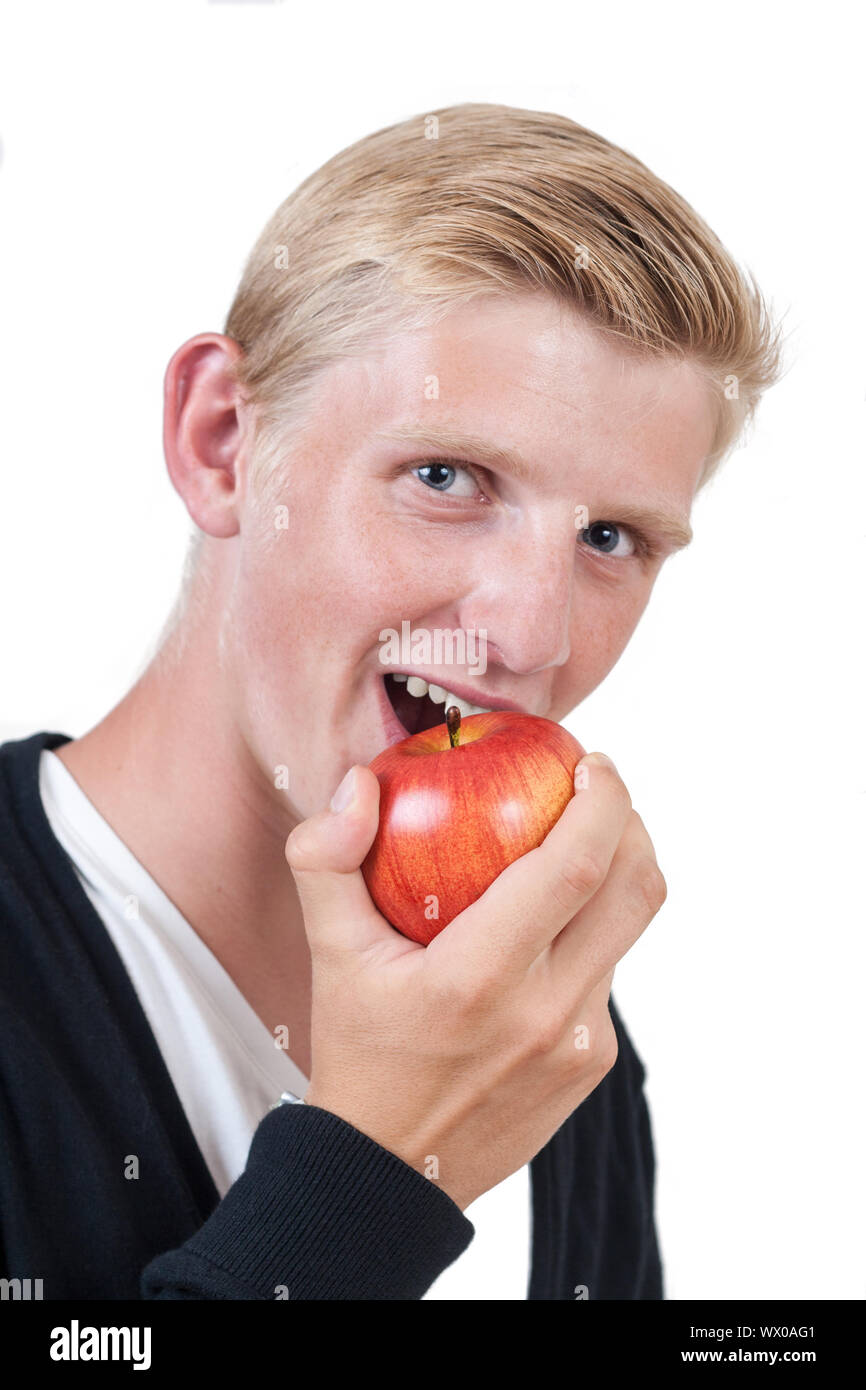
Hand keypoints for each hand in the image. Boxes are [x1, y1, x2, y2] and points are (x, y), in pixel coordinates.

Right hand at [284, 752, 665, 1211]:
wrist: (388, 1173)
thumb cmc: (359, 1051)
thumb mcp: (330, 954)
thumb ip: (327, 860)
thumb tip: (361, 784)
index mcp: (481, 978)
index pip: (576, 864)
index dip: (602, 799)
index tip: (589, 760)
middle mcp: (548, 1013)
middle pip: (635, 889)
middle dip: (630, 820)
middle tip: (596, 787)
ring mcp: (581, 1044)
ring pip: (629, 931)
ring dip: (616, 872)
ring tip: (576, 841)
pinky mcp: (595, 1065)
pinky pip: (609, 974)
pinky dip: (593, 929)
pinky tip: (552, 921)